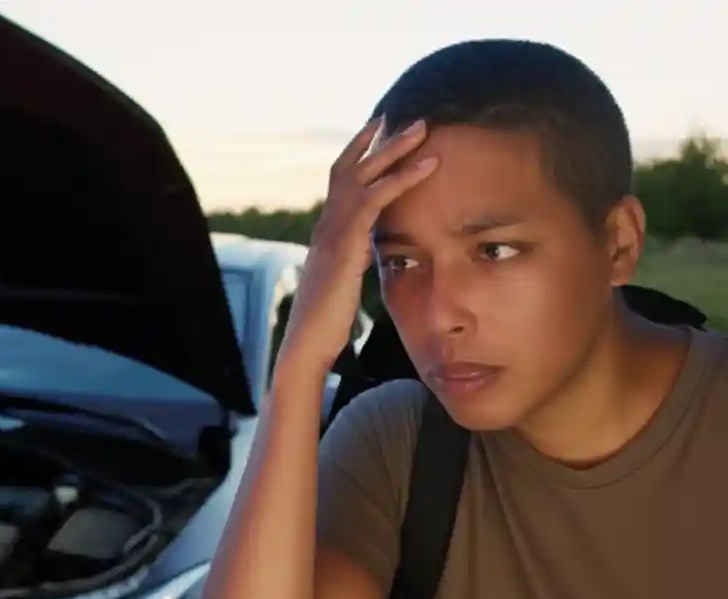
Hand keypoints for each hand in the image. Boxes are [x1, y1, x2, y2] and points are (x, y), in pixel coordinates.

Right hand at [279, 115, 437, 371]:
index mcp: (327, 233)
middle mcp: (326, 224)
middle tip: (406, 118)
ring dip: (395, 149)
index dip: (358, 154)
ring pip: (364, 176)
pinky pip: (377, 200)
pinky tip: (428, 167)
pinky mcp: (346, 243)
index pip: (340, 181)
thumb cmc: (326, 323)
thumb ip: (354, 263)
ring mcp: (333, 231)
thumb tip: (367, 258)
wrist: (307, 342)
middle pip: (350, 168)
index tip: (377, 131)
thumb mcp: (343, 286)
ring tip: (423, 129)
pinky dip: (403, 179)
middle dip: (378, 141)